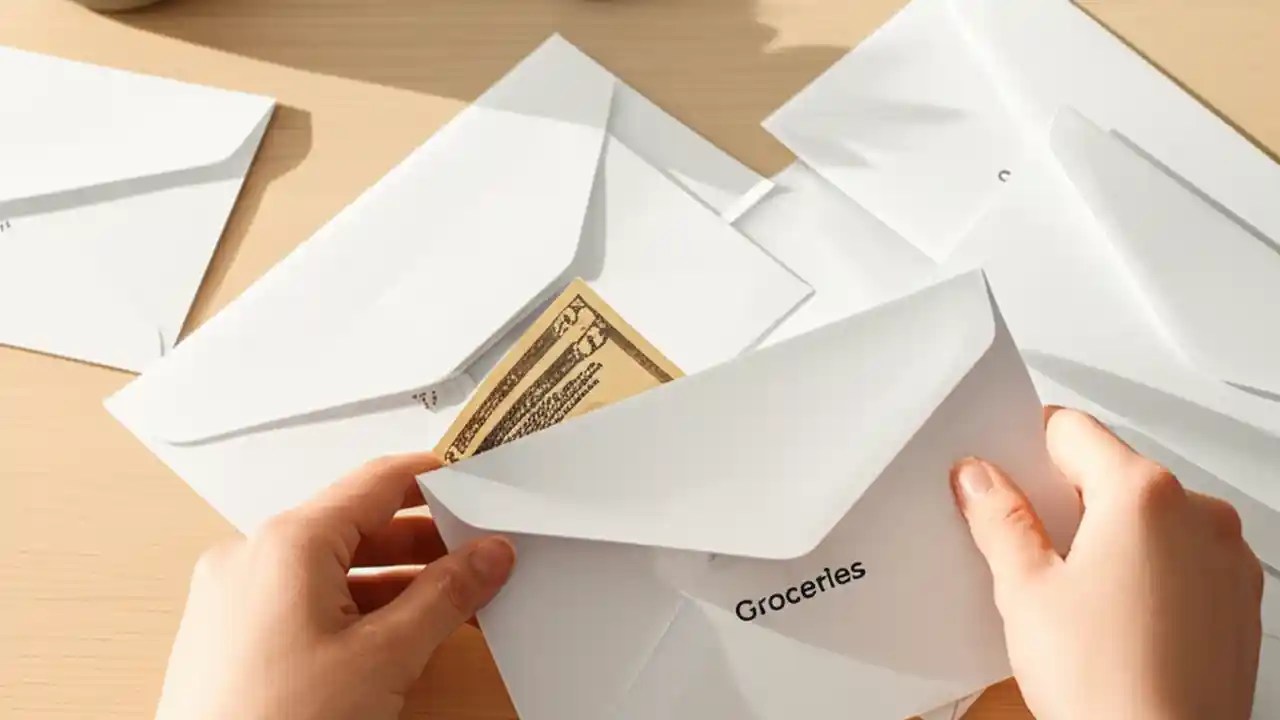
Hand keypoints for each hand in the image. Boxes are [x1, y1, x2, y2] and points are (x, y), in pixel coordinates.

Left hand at [155, 453, 515, 719]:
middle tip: (479, 556)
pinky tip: (397, 637)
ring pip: (332, 569)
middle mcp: (251, 557)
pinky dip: (355, 609)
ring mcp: (234, 598)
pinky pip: (303, 601)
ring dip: (395, 582)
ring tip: (453, 605)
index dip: (433, 479)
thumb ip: (445, 596)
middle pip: (355, 526)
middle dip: (423, 543)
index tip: (474, 484)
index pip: (376, 482)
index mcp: (286, 543)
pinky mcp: (230, 637)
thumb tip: (486, 556)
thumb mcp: (385, 658)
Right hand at [952, 407, 1263, 719]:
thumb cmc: (1108, 688)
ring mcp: (1226, 559)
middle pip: (1112, 472)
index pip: (1070, 430)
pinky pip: (1181, 559)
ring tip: (1071, 598)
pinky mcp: (1237, 602)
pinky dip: (1146, 573)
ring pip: (1149, 518)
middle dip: (1064, 500)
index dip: (1023, 450)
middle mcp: (1199, 515)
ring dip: (1108, 538)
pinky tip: (1110, 619)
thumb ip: (998, 518)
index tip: (999, 479)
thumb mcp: (1024, 591)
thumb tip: (980, 479)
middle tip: (1027, 552)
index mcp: (1144, 494)